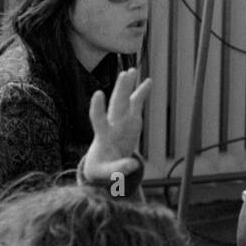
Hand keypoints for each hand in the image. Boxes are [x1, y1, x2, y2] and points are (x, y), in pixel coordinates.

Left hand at [85, 68, 151, 182]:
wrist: (103, 165)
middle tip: (125, 74)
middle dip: (120, 90)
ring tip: (132, 70)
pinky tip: (148, 81)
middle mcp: (112, 124)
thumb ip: (118, 170)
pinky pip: (136, 103)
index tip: (98, 94)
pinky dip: (141, 92)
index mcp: (104, 136)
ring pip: (125, 100)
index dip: (98, 108)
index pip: (98, 119)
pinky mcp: (131, 121)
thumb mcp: (107, 174)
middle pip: (116, 104)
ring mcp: (122, 120)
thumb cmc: (102, 170)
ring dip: (128, 86)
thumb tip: (133, 165)